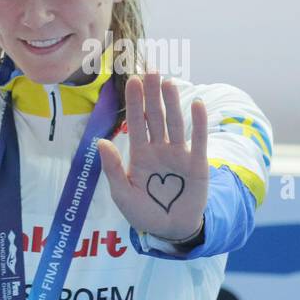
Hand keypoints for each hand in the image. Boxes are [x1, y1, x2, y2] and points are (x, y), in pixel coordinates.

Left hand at [98, 72, 207, 241]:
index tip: (131, 80)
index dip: (135, 102)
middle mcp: (159, 149)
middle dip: (152, 94)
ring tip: (167, 81)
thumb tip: (101, 142)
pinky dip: (198, 122)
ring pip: (175, 123)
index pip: (136, 123)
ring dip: (172, 102)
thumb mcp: (122, 193)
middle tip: (150, 70)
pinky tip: (196, 104)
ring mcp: (179, 155)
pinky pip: (198, 140)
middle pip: (155, 117)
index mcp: (140, 155)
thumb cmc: (143, 212)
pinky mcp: (197, 164)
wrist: (170, 229)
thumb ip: (113, 168)